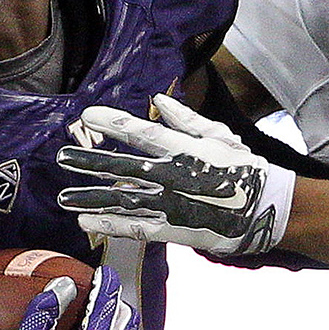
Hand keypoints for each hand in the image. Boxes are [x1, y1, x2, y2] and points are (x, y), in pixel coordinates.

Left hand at [57, 95, 295, 255]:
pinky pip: (135, 226)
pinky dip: (109, 223)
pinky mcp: (173, 229)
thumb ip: (185, 119)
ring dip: (89, 197)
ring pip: (121, 199)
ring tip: (64, 196)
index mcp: (182, 149)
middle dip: (88, 161)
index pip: (140, 132)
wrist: (266, 208)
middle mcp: (170, 175)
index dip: (112, 122)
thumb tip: (158, 100)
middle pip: (120, 166)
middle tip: (62, 157)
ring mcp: (170, 203)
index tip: (87, 115)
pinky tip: (86, 221)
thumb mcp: (219, 136)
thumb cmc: (244, 169)